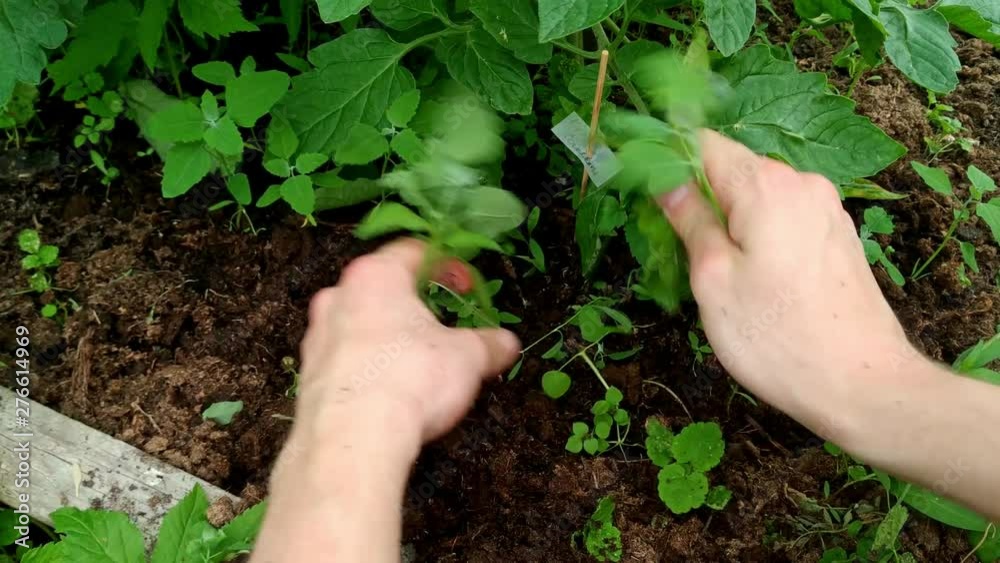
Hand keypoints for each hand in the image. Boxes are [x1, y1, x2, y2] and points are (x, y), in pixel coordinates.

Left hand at [297, 238, 520, 444]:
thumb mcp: (468, 358)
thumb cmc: (411, 379)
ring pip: (358, 326)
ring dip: (387, 339)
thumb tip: (507, 343)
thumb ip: (490, 344)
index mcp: (376, 276)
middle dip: (413, 307)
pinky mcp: (308, 377)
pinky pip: (344, 362)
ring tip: (418, 367)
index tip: (464, 286)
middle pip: (382, 289)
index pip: (414, 252)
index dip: (446, 265)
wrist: (354, 439)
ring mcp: (317, 337)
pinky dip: (367, 370)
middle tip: (442, 329)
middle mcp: (339, 297)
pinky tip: (390, 395)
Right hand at [658, 131, 917, 436]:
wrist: (862, 384)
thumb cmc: (776, 337)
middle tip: (673, 245)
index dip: (667, 160)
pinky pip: (784, 217)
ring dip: (729, 219)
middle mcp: (802, 183)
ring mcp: (826, 208)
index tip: (643, 191)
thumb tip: (666, 182)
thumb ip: (689, 221)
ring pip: (759, 196)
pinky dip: (758, 233)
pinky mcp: (838, 235)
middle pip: (733, 169)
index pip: (703, 143)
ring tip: (713, 270)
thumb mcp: (713, 279)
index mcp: (766, 185)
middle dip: (699, 196)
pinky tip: (753, 276)